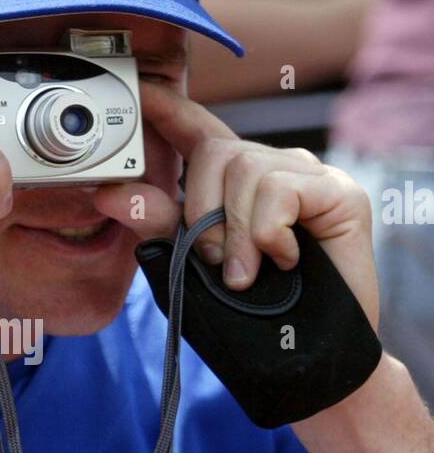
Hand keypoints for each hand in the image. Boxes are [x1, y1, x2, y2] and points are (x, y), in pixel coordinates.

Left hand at [95, 80, 379, 330]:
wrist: (301, 364)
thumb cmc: (250, 323)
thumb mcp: (192, 271)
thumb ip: (160, 227)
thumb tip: (112, 193)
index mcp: (233, 187)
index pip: (198, 133)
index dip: (169, 109)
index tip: (139, 89)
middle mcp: (271, 172)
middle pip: (216, 153)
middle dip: (201, 211)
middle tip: (216, 263)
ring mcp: (308, 179)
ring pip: (247, 170)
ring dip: (236, 234)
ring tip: (251, 274)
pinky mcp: (340, 192)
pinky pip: (279, 191)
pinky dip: (268, 235)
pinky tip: (285, 261)